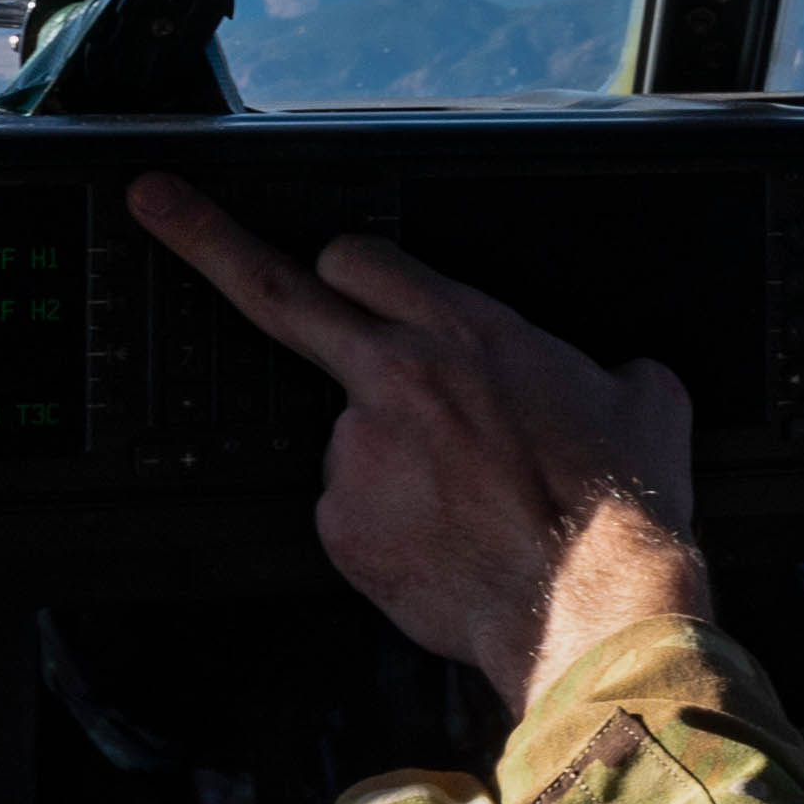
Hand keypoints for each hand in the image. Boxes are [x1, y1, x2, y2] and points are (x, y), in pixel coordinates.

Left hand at [126, 175, 702, 715]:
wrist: (591, 603)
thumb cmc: (619, 506)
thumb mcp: (645, 403)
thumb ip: (610, 369)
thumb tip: (620, 378)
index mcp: (465, 329)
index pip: (363, 259)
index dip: (348, 266)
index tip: (325, 264)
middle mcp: (396, 375)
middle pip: (277, 288)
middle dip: (206, 236)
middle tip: (157, 200)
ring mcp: (358, 451)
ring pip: (347, 438)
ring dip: (387, 464)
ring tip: (464, 509)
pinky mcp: (341, 525)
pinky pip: (352, 514)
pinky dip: (387, 530)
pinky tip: (445, 548)